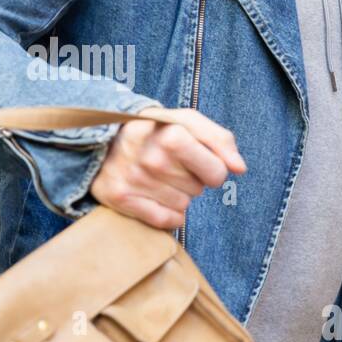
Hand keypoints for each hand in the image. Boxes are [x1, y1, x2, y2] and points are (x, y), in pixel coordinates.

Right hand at [89, 108, 245, 229]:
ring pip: (183, 205)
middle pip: (198, 188)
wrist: (102, 137)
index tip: (205, 165)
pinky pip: (166, 220)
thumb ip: (219, 139)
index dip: (214, 170)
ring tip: (158, 177)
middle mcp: (150, 156)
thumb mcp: (186, 121)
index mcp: (169, 131)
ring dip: (177, 195)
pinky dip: (167, 213)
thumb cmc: (154, 131)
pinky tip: (155, 196)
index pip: (214, 168)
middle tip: (171, 165)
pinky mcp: (121, 197)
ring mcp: (134, 178)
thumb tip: (239, 168)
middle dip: (191, 179)